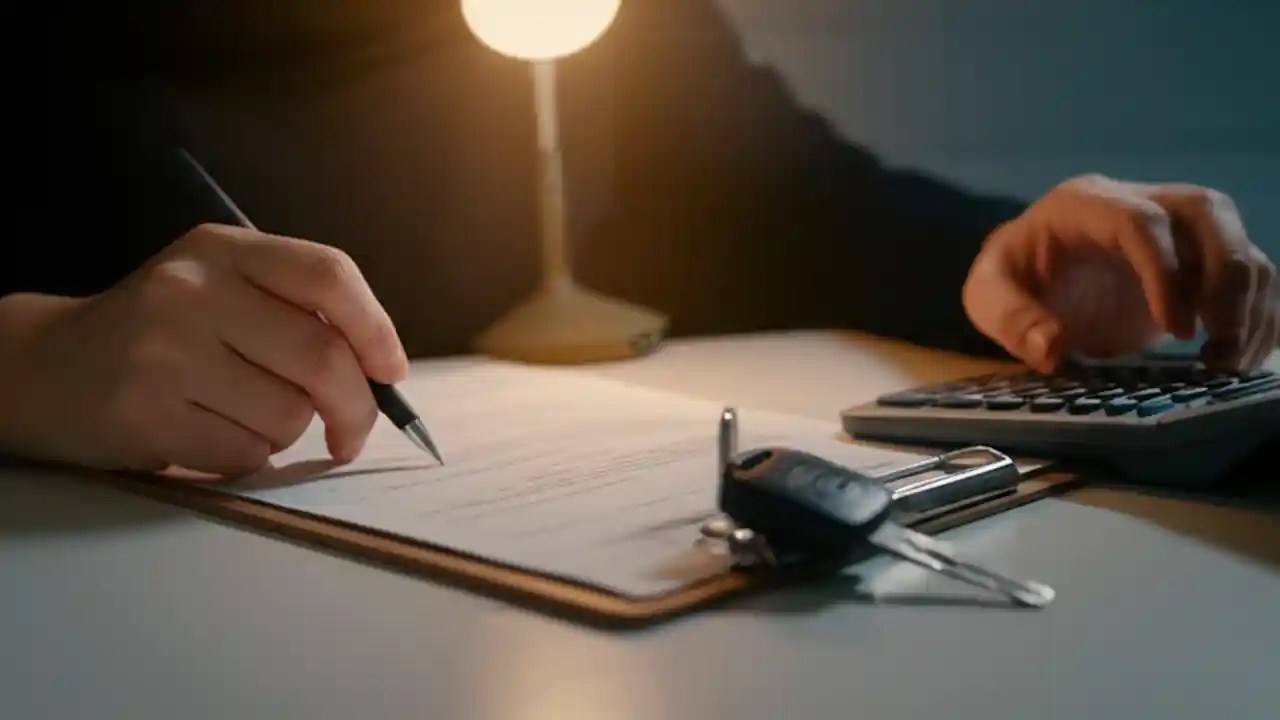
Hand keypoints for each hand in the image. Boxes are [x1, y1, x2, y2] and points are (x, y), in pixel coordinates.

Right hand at [0, 224, 407, 476]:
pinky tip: (210, 434)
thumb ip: (296, 310)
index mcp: (222, 250)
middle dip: (355, 407)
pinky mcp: (144, 414)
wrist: (50, 368)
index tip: (391, 371)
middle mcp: (191, 291)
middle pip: (322, 356)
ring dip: (288, 433)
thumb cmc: (162, 332)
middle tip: (352, 432)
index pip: (328, 274)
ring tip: (244, 416)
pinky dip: (247, 457)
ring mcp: (163, 353)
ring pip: (288, 414)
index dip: (377, 328)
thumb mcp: (220, 288)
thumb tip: (384, 371)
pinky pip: (244, 454)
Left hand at [963, 174, 1276, 371]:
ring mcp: (1175, 230)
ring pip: (1238, 240)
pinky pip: (1249, 272)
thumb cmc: (1012, 280)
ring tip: (1228, 361)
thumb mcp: (987, 297)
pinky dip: (1258, 313)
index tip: (1173, 330)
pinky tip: (1239, 357)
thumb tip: (1051, 349)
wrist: (1032, 277)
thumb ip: (1011, 319)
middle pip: (1208, 210)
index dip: (1165, 272)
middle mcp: (1140, 203)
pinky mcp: (1197, 261)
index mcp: (1085, 204)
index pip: (1140, 222)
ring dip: (1250, 300)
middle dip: (1227, 276)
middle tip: (1219, 340)